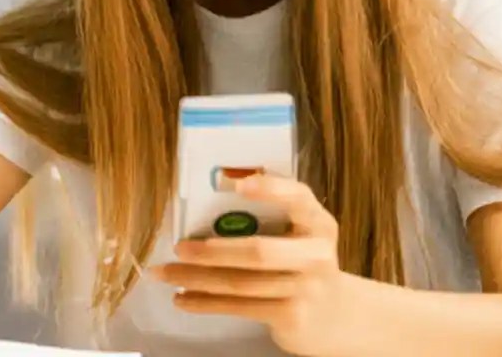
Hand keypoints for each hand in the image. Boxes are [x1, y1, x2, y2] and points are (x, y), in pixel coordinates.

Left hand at [150, 174, 359, 356]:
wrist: (336, 316)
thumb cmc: (302, 263)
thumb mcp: (300, 235)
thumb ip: (271, 216)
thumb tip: (209, 196)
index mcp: (318, 222)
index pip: (298, 197)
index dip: (269, 189)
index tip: (235, 184)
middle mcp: (317, 254)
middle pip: (259, 252)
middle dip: (213, 251)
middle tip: (178, 246)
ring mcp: (306, 289)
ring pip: (241, 283)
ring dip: (196, 278)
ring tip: (165, 273)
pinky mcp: (292, 317)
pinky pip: (239, 307)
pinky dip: (205, 303)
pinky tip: (182, 298)